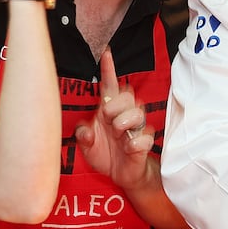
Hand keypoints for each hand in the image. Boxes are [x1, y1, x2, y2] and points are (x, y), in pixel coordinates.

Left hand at [73, 49, 154, 193]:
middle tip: (108, 120)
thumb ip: (82, 136)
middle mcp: (124, 115)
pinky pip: (143, 137)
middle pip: (127, 95)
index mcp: (108, 111)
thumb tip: (84, 130)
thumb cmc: (104, 154)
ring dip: (124, 123)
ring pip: (137, 113)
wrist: (120, 175)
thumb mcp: (87, 145)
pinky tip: (127, 149)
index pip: (110, 85)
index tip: (106, 53)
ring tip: (118, 134)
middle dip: (115, 105)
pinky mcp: (145, 143)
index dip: (109, 69)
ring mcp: (136, 128)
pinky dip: (132, 144)